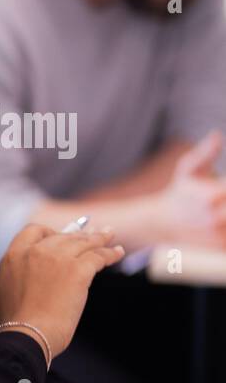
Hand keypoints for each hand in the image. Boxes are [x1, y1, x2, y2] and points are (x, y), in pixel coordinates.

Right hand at [0, 223, 124, 357]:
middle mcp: (35, 251)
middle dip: (80, 235)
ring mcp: (58, 258)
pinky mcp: (78, 270)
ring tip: (110, 238)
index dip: (51, 232)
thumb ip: (20, 274)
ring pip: (84, 242)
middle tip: (92, 236)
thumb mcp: (6, 290)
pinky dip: (111, 254)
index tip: (61, 236)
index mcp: (14, 255)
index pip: (35, 230)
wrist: (27, 334)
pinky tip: (117, 253)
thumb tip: (36, 273)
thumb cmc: (17, 322)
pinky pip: (99, 256)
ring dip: (99, 239)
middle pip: (64, 236)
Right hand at [150, 130, 225, 246]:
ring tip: (221, 206)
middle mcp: (215, 217)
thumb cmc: (182, 191)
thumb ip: (205, 152)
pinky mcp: (220, 247)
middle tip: (224, 194)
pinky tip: (223, 221)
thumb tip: (217, 135)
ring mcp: (218, 235)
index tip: (225, 185)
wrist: (163, 223)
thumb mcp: (189, 168)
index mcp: (211, 195)